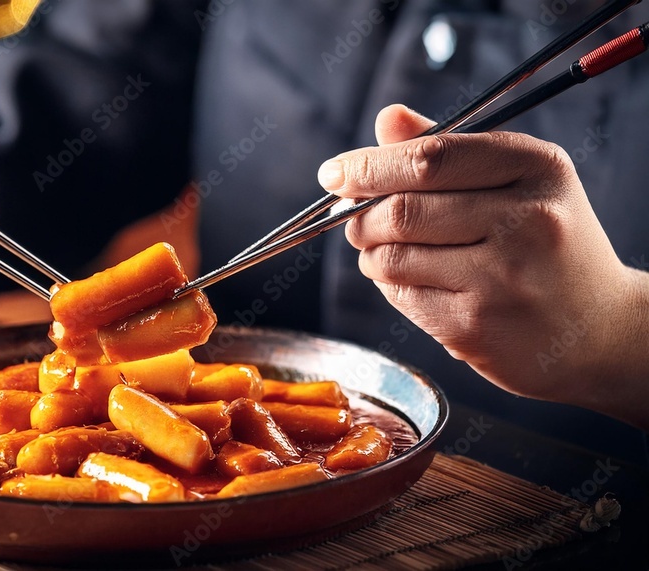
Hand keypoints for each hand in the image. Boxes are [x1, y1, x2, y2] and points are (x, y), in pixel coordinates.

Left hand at [320, 104, 648, 427]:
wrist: (599, 331)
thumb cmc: (547, 245)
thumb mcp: (518, 182)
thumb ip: (448, 150)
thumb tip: (386, 119)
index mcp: (536, 168)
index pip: (430, 157)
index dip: (368, 165)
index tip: (334, 172)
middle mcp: (526, 220)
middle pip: (401, 210)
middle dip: (359, 214)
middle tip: (349, 216)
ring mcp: (502, 278)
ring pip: (392, 256)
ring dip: (369, 252)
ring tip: (381, 250)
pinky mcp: (476, 326)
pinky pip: (401, 296)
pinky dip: (389, 285)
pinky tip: (409, 281)